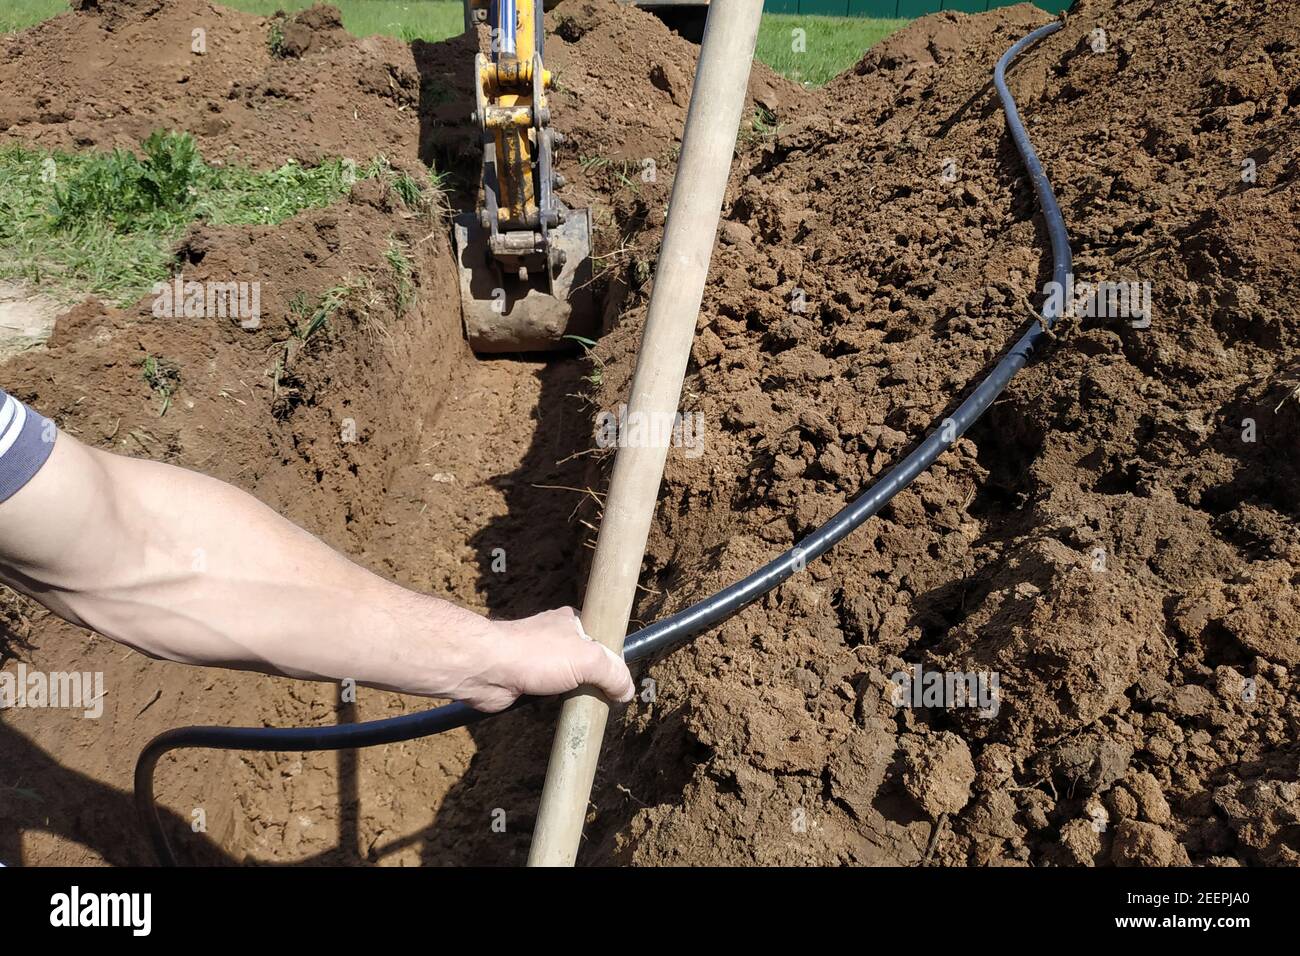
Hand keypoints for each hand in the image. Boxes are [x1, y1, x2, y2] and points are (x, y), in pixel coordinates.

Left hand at [454, 607, 635, 712]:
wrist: (487, 669)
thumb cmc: (534, 654)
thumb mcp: (588, 659)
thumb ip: (613, 673)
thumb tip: (627, 691)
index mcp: (572, 622)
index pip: (603, 638)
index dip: (613, 658)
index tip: (620, 679)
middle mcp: (556, 637)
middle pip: (587, 661)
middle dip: (595, 679)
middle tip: (606, 698)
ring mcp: (540, 659)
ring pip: (569, 679)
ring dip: (576, 692)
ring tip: (585, 706)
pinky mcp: (527, 680)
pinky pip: (551, 693)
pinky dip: (557, 702)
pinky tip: (563, 710)